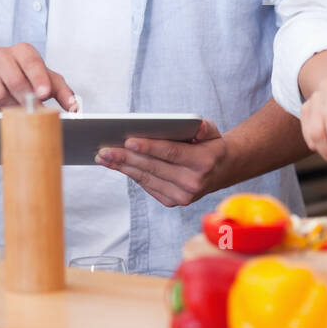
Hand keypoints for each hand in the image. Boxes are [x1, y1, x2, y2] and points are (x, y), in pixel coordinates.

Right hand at [0, 42, 76, 110]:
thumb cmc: (21, 74)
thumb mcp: (44, 77)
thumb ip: (61, 91)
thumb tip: (75, 107)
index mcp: (23, 51)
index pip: (32, 62)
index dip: (38, 79)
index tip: (44, 93)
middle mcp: (0, 54)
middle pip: (15, 82)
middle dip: (24, 101)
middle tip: (29, 110)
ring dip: (7, 107)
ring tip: (12, 105)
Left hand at [96, 120, 228, 207]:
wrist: (222, 170)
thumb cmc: (210, 146)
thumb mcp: (212, 132)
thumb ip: (202, 127)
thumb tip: (190, 125)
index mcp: (203, 162)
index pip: (172, 153)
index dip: (149, 147)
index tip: (128, 141)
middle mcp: (193, 183)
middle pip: (154, 167)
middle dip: (127, 158)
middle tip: (105, 150)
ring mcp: (183, 196)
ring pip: (146, 178)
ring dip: (123, 167)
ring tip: (104, 157)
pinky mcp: (173, 202)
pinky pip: (147, 185)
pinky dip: (131, 174)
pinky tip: (117, 165)